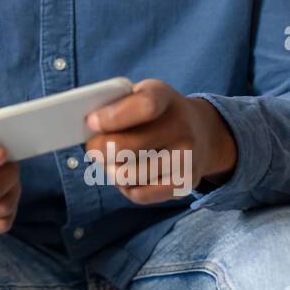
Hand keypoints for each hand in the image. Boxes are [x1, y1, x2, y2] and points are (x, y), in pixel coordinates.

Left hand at [83, 78, 236, 203]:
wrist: (201, 132)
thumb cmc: (156, 113)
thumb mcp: (140, 94)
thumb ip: (115, 104)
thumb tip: (87, 127)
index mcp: (164, 97)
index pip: (144, 106)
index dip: (112, 117)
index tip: (91, 123)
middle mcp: (181, 127)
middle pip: (124, 147)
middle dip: (97, 150)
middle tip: (92, 148)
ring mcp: (186, 157)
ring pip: (126, 175)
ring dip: (110, 170)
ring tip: (112, 161)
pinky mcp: (184, 184)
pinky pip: (138, 194)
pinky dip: (125, 187)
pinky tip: (129, 174)